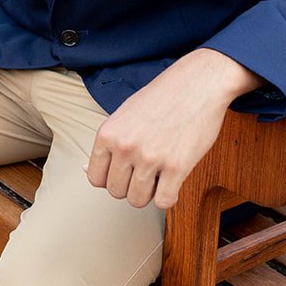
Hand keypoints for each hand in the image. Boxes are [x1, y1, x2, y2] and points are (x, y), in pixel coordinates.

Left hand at [85, 48, 260, 208]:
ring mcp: (150, 157)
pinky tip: (171, 183)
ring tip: (157, 176)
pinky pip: (163, 201)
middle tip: (143, 173)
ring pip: (137, 200)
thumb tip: (86, 169)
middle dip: (129, 186)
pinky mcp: (177, 166)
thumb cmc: (163, 96)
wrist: (198, 84)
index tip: (122, 174)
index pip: (95, 177)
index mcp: (108, 133)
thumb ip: (107, 143)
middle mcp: (125, 146)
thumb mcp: (125, 113)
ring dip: (148, 193)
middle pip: (115, 191)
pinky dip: (167, 197)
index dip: (109, 179)